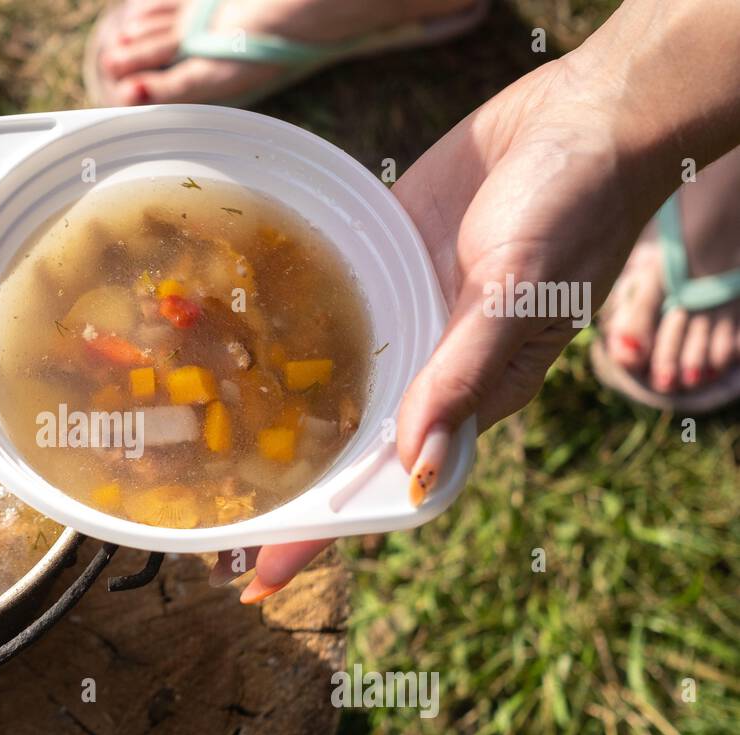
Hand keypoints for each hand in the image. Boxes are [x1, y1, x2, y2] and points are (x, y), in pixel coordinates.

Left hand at [215, 55, 673, 601]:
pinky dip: (277, 335)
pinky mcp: (379, 272)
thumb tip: (414, 462)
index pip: (382, 488)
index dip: (321, 532)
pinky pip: (322, 315)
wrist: (574, 120)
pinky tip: (224, 350)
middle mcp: (425, 371)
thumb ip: (463, 375)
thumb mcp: (515, 297)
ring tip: (197, 456)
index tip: (260, 576)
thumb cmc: (569, 213)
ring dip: (269, 419)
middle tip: (207, 529)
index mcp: (467, 398)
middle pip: (342, 450)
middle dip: (280, 493)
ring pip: (325, 387)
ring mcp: (398, 322)